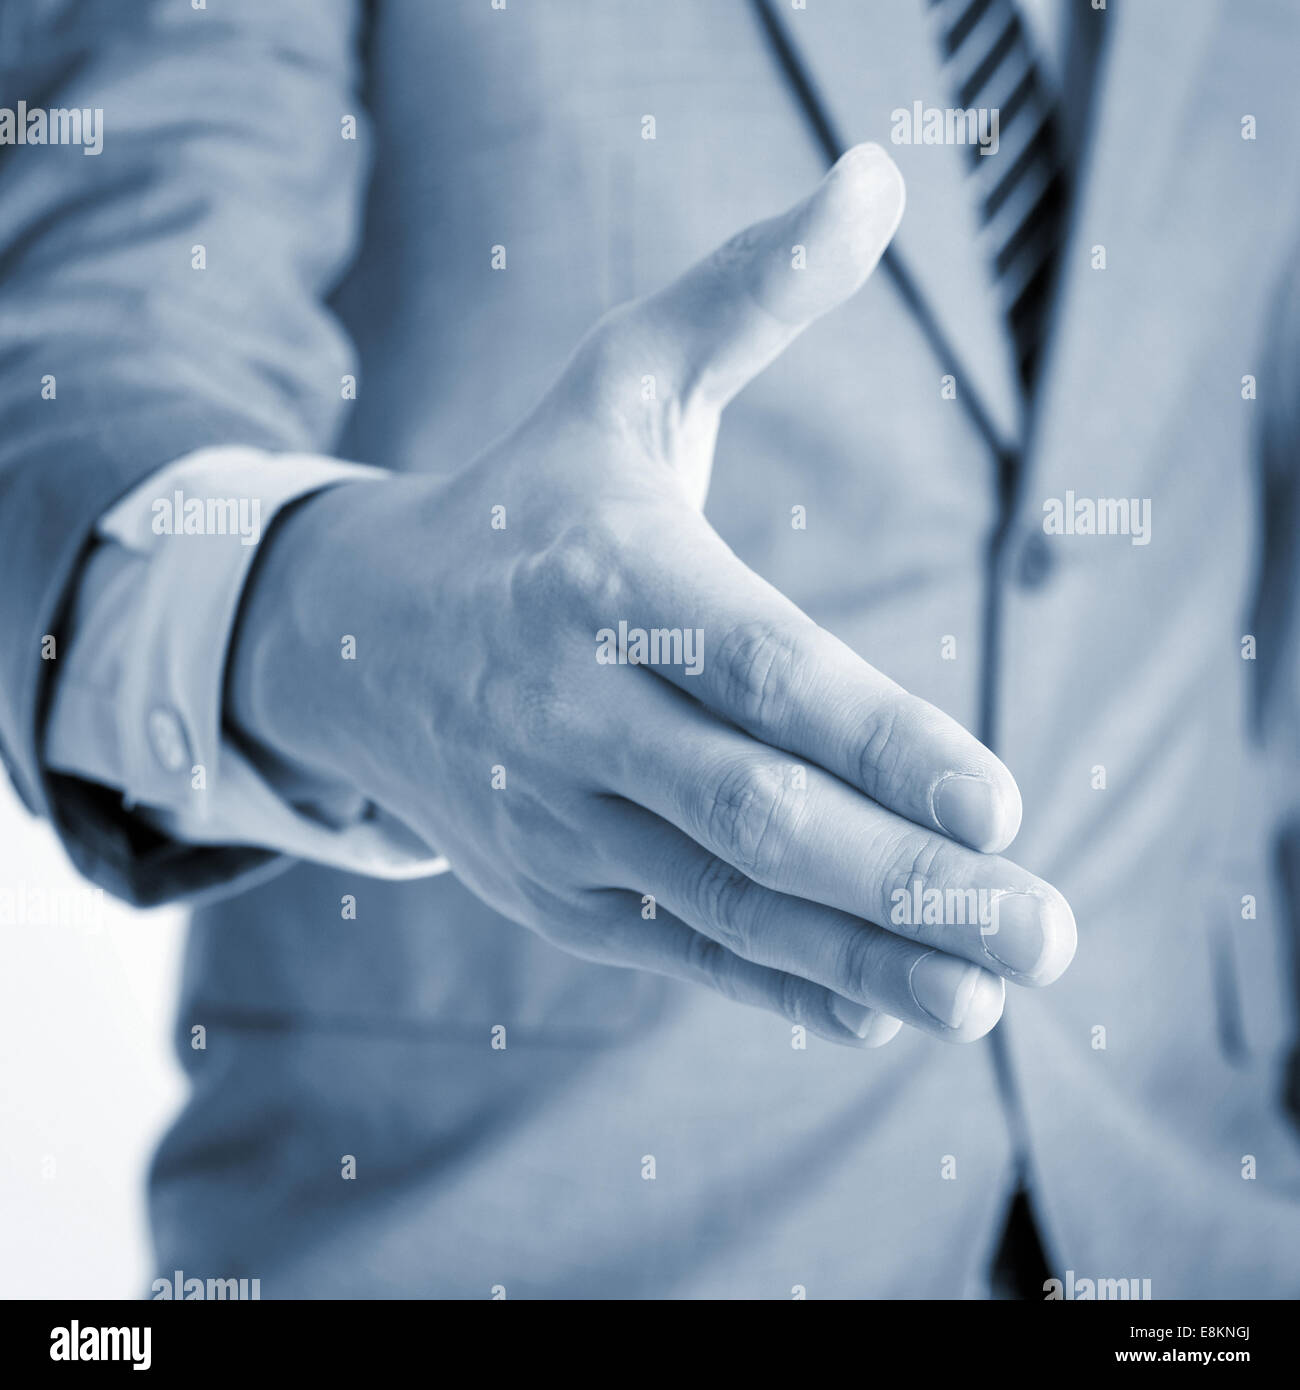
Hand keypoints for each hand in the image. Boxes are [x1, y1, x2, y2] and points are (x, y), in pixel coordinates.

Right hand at [229, 143, 1075, 1047]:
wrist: (356, 635)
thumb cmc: (530, 506)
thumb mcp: (619, 385)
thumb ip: (748, 297)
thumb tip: (874, 181)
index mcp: (608, 578)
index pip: (757, 668)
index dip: (874, 740)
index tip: (999, 805)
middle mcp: (573, 708)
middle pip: (751, 812)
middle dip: (904, 882)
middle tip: (1046, 933)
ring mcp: (556, 813)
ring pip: (721, 901)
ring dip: (860, 957)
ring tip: (985, 998)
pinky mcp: (550, 884)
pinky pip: (673, 944)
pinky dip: (774, 982)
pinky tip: (872, 1008)